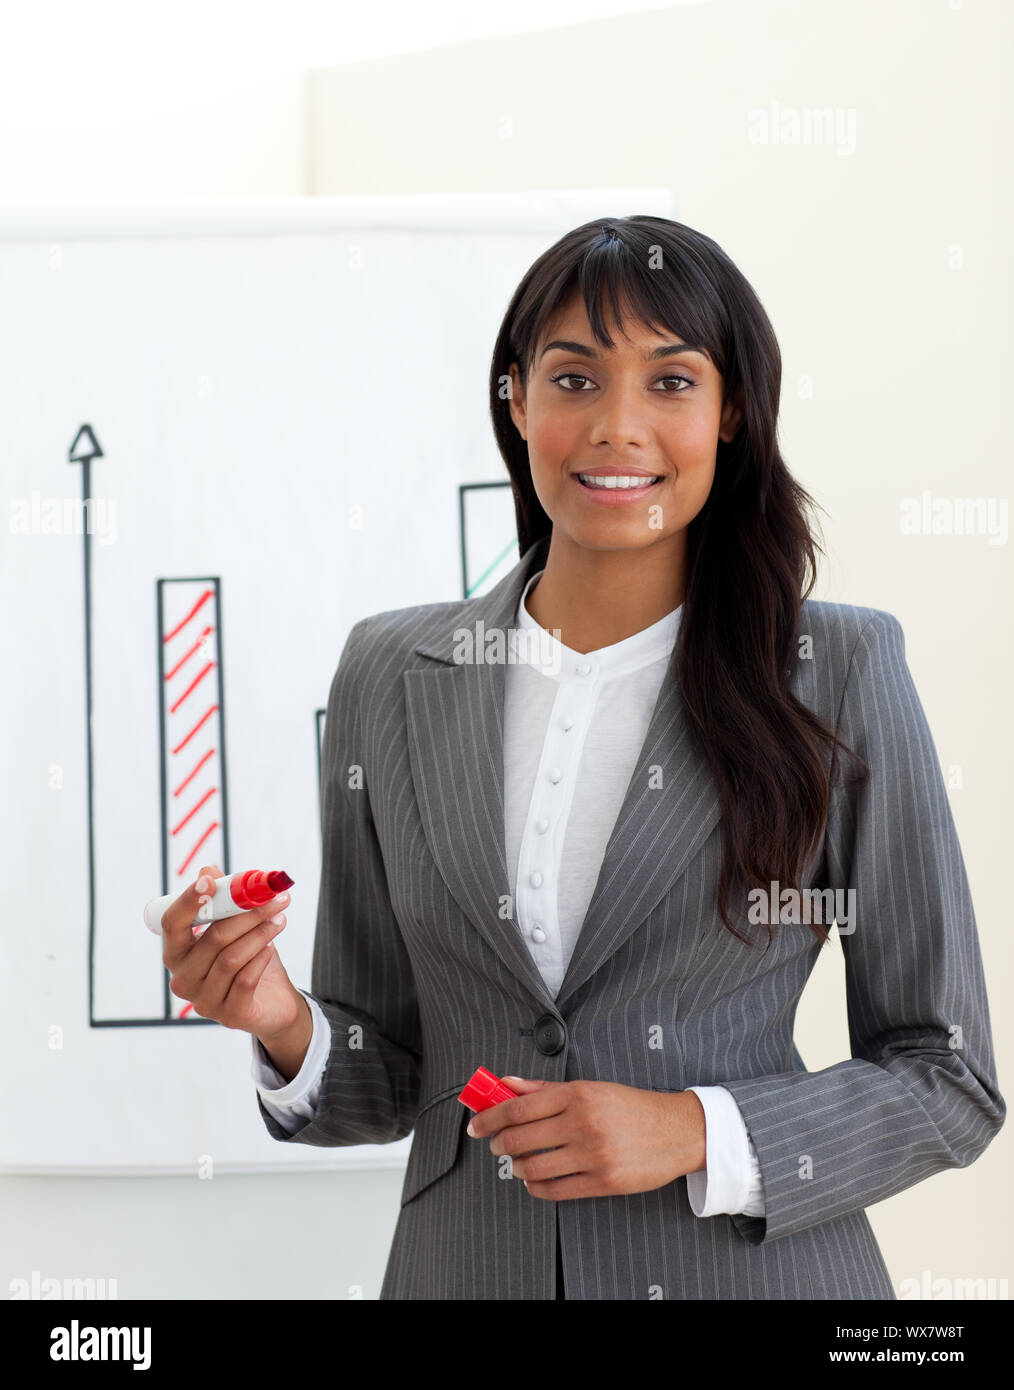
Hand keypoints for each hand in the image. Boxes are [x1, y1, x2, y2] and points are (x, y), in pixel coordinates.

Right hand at [161, 863, 303, 1037]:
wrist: (273, 1001)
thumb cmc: (248, 957)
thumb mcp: (235, 925)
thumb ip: (221, 899)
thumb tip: (208, 869)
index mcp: (176, 953)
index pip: (172, 924)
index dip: (189, 901)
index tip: (211, 881)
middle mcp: (182, 979)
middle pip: (212, 938)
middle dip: (246, 913)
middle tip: (274, 897)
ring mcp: (203, 1001)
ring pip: (231, 958)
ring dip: (260, 932)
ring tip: (280, 917)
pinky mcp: (229, 1016)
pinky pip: (245, 980)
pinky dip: (261, 958)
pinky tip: (272, 946)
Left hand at [466, 1077, 706, 1200]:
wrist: (677, 1131)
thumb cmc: (632, 1107)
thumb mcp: (591, 1088)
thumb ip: (546, 1089)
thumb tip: (508, 1084)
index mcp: (578, 1094)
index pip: (518, 1106)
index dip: (489, 1117)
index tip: (475, 1124)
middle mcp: (583, 1123)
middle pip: (519, 1138)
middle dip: (497, 1143)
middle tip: (494, 1144)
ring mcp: (593, 1154)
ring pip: (532, 1167)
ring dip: (516, 1167)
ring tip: (518, 1162)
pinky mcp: (603, 1181)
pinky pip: (554, 1190)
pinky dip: (535, 1187)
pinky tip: (535, 1179)